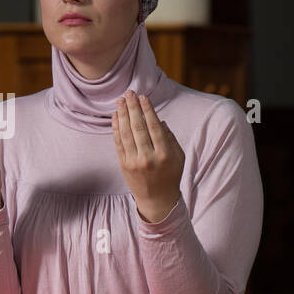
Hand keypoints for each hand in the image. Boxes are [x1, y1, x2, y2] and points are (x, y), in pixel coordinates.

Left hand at [112, 89, 184, 222]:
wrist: (157, 199)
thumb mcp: (178, 157)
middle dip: (133, 107)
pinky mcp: (124, 165)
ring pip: (126, 133)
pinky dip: (116, 128)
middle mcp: (148, 158)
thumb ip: (170, 138)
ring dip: (122, 114)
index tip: (143, 97)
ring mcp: (134, 162)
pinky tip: (116, 116)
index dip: (147, 110)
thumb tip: (158, 120)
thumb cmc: (170, 175)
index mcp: (165, 154)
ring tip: (121, 101)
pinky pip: (118, 142)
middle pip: (138, 127)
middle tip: (129, 93)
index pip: (154, 127)